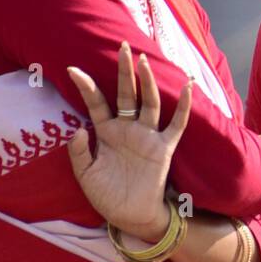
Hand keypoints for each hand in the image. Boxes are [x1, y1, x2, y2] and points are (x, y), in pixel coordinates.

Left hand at [66, 41, 190, 240]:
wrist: (129, 215)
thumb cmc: (106, 194)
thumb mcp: (84, 174)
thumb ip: (79, 152)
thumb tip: (80, 129)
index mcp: (106, 133)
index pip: (97, 103)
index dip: (86, 86)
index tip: (73, 69)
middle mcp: (128, 129)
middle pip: (127, 94)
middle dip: (124, 71)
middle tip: (123, 46)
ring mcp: (147, 137)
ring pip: (150, 103)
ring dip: (148, 82)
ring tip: (144, 61)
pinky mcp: (164, 148)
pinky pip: (177, 124)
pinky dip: (184, 106)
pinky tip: (187, 86)